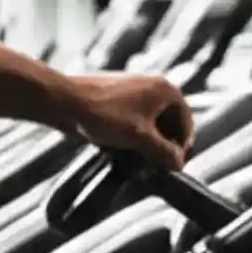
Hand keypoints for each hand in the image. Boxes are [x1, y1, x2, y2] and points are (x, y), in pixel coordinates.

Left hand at [68, 74, 194, 169]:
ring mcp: (133, 90)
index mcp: (165, 90)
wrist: (65, 101)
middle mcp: (152, 86)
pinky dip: (131, 135)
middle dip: (163, 145)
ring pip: (148, 122)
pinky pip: (132, 119)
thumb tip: (178, 164)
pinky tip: (121, 151)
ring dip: (146, 142)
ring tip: (137, 161)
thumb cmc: (105, 116)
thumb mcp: (140, 138)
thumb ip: (164, 152)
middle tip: (155, 166)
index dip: (182, 146)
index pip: (186, 122)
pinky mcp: (115, 97)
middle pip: (168, 122)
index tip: (173, 166)